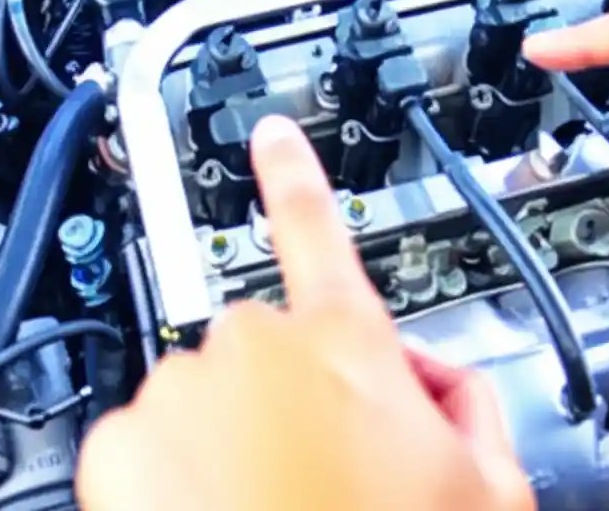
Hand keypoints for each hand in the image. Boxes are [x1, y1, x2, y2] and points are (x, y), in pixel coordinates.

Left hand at [76, 116, 531, 510]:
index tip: (267, 135)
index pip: (319, 231)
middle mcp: (254, 349)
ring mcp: (179, 393)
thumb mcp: (490, 487)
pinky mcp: (118, 446)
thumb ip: (467, 400)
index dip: (295, 176)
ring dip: (237, 438)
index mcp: (346, 344)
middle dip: (299, 391)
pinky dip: (177, 475)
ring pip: (211, 395)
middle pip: (273, 343)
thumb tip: (435, 377)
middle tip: (330, 469)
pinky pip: (152, 440)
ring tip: (278, 506)